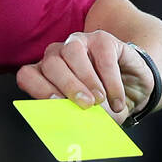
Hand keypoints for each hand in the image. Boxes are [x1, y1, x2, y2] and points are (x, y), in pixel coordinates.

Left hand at [15, 30, 153, 122]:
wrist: (134, 89)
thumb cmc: (104, 104)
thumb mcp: (88, 116)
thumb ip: (75, 117)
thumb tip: (71, 123)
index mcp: (45, 75)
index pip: (27, 76)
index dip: (38, 89)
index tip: (55, 104)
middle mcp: (57, 55)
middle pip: (51, 64)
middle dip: (68, 86)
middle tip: (85, 105)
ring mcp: (78, 43)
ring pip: (73, 52)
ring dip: (87, 79)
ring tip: (100, 100)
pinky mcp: (102, 39)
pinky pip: (103, 55)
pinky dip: (111, 80)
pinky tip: (116, 99)